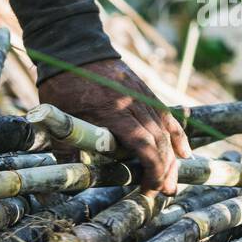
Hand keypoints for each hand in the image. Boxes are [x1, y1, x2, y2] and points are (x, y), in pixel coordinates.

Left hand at [37, 58, 190, 194]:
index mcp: (113, 113)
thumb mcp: (57, 120)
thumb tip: (65, 184)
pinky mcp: (145, 90)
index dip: (152, 169)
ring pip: (165, 129)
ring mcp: (141, 96)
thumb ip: (65, 152)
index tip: (151, 189)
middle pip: (158, 141)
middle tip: (166, 192)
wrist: (72, 49)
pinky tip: (184, 152)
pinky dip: (177, 134)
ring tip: (174, 180)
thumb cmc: (62, 85)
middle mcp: (133, 104)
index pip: (143, 145)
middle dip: (165, 169)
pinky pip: (166, 115)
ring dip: (172, 156)